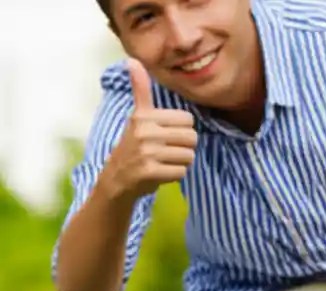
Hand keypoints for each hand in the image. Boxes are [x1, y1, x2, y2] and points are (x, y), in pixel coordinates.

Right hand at [102, 59, 196, 202]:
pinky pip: (182, 171)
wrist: (117, 179)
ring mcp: (147, 153)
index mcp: (144, 116)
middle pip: (192, 138)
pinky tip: (161, 172)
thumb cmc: (134, 146)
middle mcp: (144, 132)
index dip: (182, 129)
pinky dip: (176, 175)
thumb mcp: (137, 116)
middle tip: (166, 150)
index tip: (166, 135)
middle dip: (184, 146)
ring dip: (181, 161)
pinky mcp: (150, 172)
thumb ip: (140, 90)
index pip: (188, 120)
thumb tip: (132, 60)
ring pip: (189, 155)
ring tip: (163, 161)